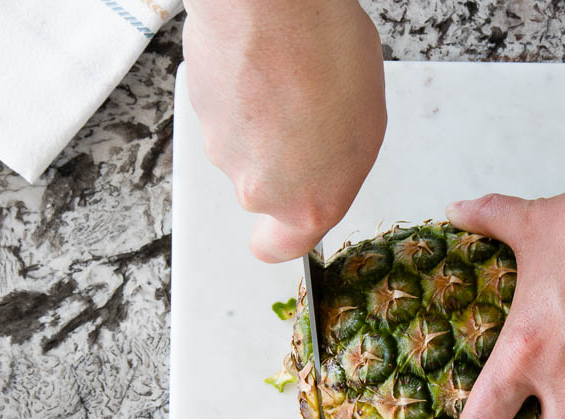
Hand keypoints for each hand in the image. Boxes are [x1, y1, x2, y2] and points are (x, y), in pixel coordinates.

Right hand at [183, 0, 385, 261]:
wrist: (271, 5)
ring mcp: (223, 150)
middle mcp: (259, 188)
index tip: (283, 231)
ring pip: (246, 148)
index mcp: (308, 201)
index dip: (281, 238)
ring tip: (290, 81)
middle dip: (285, 160)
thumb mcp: (366, 125)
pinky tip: (263, 66)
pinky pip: (227, 113)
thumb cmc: (326, 56)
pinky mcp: (198, 112)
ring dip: (265, 124)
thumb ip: (337, 165)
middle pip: (268, 188)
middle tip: (311, 117)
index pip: (282, 247)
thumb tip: (322, 162)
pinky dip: (243, 95)